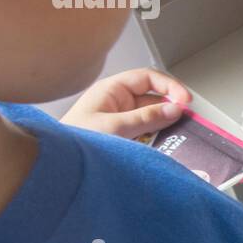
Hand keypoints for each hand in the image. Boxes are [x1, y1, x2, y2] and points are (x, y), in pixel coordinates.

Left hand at [61, 68, 192, 138]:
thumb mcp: (114, 127)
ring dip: (164, 125)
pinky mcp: (123, 136)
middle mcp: (118, 102)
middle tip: (186, 119)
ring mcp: (120, 119)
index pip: (148, 78)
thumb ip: (146, 118)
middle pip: (153, 98)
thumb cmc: (73, 140)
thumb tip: (174, 109)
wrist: (55, 164)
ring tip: (177, 134)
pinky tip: (163, 145)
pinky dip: (157, 138)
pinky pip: (146, 133)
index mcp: (112, 90)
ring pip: (152, 117)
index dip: (169, 86)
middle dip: (170, 108)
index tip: (185, 100)